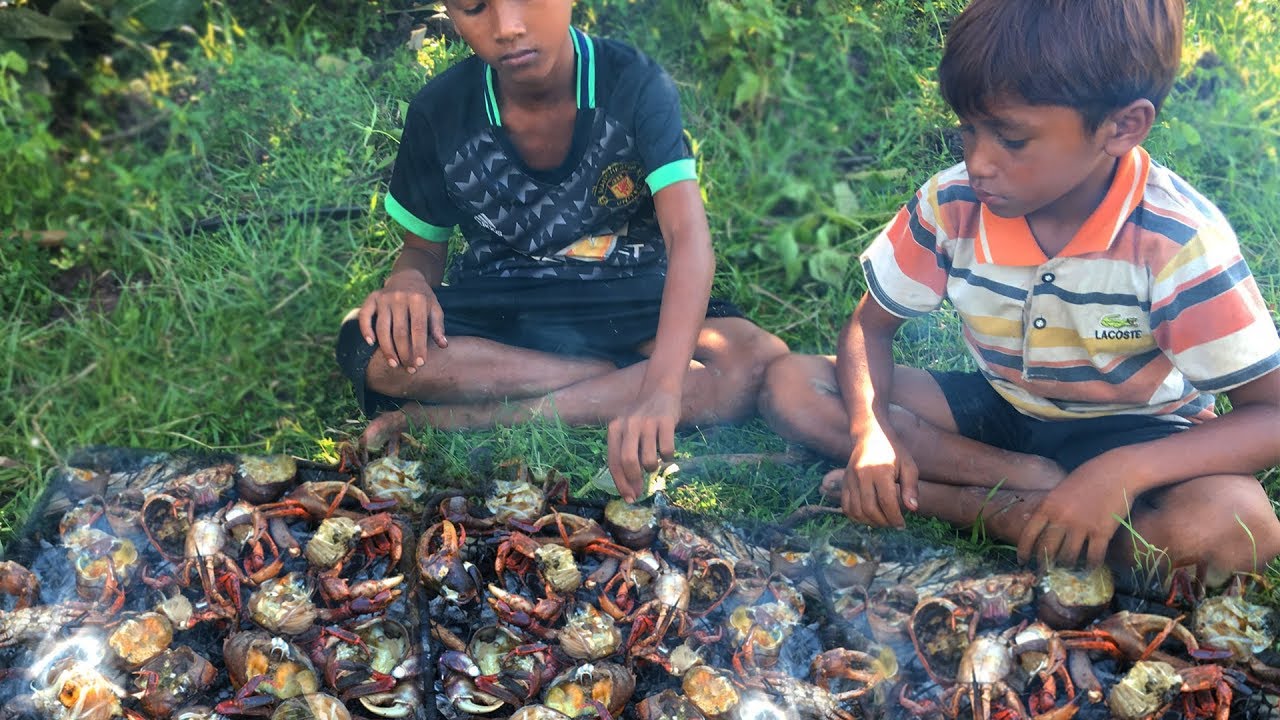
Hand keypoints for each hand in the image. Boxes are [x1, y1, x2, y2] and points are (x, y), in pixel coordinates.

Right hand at [357, 273, 446, 372]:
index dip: (419, 347)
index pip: (418, 328)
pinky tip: (370, 343)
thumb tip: (444, 345)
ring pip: (382, 328)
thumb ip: (438, 326)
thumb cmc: (423, 298)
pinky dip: (365, 329)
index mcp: (418, 300)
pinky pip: (364, 316)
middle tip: (408, 369)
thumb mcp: (435, 308)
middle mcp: (399, 298)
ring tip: (394, 364)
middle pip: (400, 332)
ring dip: (387, 349)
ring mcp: (384, 298)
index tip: (420, 363)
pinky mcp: (372, 298)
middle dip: (404, 353)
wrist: (407, 277)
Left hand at [607, 389, 680, 502]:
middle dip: (634, 481)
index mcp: (615, 429)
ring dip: (652, 468)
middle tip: (640, 491)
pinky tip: (667, 454)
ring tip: (654, 463)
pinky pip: (667, 450)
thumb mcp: (627, 430)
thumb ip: (625, 453)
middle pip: (628, 462)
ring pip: (648, 459)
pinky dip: (668, 458)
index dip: (620, 483)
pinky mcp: (665, 421)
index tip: (628, 498)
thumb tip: (630, 487)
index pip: (614, 462)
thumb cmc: (642, 417)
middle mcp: (628, 425)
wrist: (659, 388)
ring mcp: (647, 422)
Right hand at [840, 425, 918, 527]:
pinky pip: (846, 506)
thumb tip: (912, 508)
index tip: (902, 525)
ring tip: (882, 522)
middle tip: (894, 524)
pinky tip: (868, 517)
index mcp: (880, 470)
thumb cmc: (893, 451)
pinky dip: (856, 517)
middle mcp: (862, 475)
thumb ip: (911, 487)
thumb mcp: (908, 465)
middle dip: (884, 522)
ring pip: (856, 510)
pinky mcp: (844, 482)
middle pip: (870, 508)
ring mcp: (850, 479)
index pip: (887, 501)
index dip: (895, 517)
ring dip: (870, 522)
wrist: (870, 435)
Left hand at [1017, 456, 1133, 567]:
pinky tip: (1089, 568)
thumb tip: (1043, 527)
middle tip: (1045, 572)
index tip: (1023, 562)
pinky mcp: (1102, 532)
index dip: (1024, 551)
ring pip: (1068, 557)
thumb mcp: (1060, 489)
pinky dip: (1090, 566)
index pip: (1029, 534)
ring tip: (1067, 569)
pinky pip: (1093, 557)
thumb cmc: (1088, 477)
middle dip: (1044, 564)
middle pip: (1047, 550)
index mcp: (1048, 506)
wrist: (1117, 471)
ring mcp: (1082, 526)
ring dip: (1067, 566)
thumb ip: (1051, 508)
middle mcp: (1062, 518)